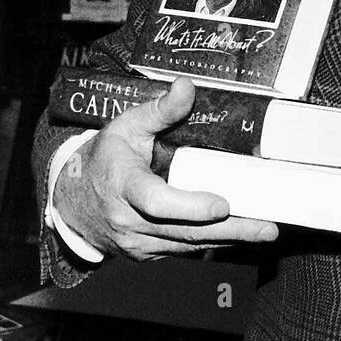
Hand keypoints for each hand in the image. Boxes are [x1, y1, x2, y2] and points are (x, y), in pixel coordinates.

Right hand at [52, 77, 277, 259]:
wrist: (72, 201)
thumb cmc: (104, 159)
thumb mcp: (126, 126)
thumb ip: (159, 110)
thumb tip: (187, 86)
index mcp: (123, 185)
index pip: (156, 202)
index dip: (190, 207)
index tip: (222, 205)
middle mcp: (129, 220)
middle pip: (184, 231)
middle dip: (230, 230)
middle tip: (267, 227)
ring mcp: (138, 243)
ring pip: (188, 244)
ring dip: (229, 239)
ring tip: (265, 230)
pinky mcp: (147, 254)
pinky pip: (183, 250)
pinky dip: (212, 242)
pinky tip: (240, 234)